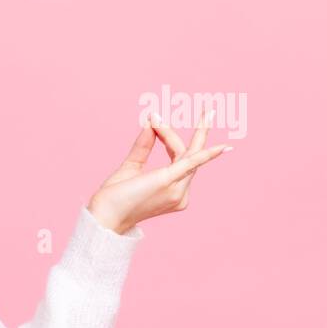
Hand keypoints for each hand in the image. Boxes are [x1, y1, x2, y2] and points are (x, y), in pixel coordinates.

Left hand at [87, 109, 231, 233]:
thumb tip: (150, 123)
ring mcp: (176, 189)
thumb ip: (143, 146)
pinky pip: (191, 163)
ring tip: (209, 113)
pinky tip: (222, 147)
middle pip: (187, 154)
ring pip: (187, 154)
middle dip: (189, 133)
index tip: (153, 119)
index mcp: (173, 190)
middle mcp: (179, 193)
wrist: (104, 216)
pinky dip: (206, 154)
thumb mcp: (131, 167)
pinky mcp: (168, 182)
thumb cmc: (114, 198)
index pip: (179, 158)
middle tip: (210, 111)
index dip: (168, 136)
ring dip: (182, 133)